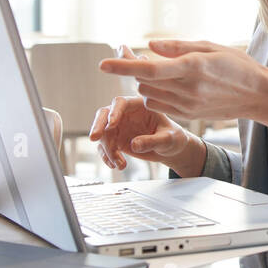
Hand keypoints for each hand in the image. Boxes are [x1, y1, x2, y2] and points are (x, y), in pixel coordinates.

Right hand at [89, 46, 202, 174]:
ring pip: (103, 134)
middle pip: (104, 114)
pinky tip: (116, 165)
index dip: (114, 112)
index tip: (112, 125)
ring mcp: (119, 127)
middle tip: (94, 138)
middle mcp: (126, 114)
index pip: (121, 102)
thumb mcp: (168, 139)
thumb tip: (134, 145)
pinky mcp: (116, 140)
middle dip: (97, 125)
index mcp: (140, 105)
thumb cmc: (173, 138)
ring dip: (107, 150)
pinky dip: (107, 157)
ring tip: (120, 164)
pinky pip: (104, 147)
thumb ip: (153, 141)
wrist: (171, 149)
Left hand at [99, 39, 267, 123]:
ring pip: (148, 95)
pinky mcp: (188, 116)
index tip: (103, 64)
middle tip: (141, 56)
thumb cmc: (237, 65)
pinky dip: (156, 94)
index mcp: (194, 68)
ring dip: (147, 83)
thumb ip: (178, 46)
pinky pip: (159, 105)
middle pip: (144, 82)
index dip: (124, 66)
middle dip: (137, 70)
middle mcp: (188, 90)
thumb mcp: (211, 46)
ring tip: (163, 71)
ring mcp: (188, 106)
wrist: (258, 95)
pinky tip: (171, 86)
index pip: (150, 69)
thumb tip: (150, 46)